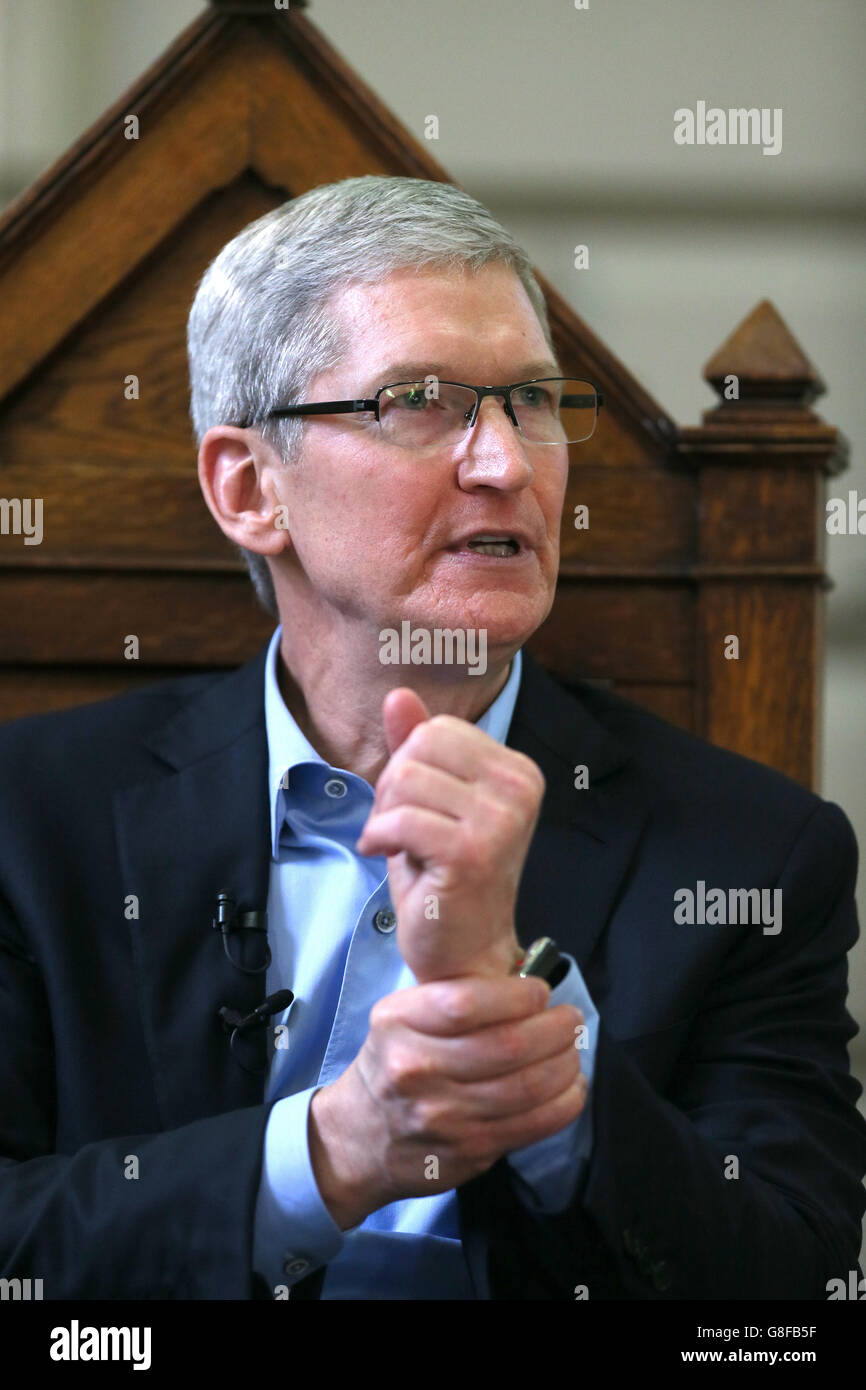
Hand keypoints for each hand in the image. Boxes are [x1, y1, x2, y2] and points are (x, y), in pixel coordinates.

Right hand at [308, 974, 586, 1229]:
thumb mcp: (400, 1019)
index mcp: (399, 1023)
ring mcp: (443, 1115)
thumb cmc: (392, 1066)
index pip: (467, 1003)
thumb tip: (523, 984)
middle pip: (507, 1046)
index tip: (540, 991)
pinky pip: (532, 1125)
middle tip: (571, 1020)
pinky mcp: (468, 1151)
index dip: (516, 996)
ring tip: (573, 1050)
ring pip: (527, 1086)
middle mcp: (416, 1069)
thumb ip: (450, 1001)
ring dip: (565, 1064)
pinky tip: (572, 1087)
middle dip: (555, 1029)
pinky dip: (564, 1103)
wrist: (358, 1138)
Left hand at [355, 688, 545, 981]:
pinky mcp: (473, 853)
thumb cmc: (444, 875)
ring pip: (405, 780)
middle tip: (400, 829)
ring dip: (384, 816)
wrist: (464, 950)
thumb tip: (398, 694)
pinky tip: (383, 856)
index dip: (408, 763)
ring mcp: (501, 821)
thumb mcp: (429, 801)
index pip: (436, 728)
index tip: (412, 807)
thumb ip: (417, 746)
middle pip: (418, 748)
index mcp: (517, 771)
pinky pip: (401, 820)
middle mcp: (519, 789)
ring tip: (399, 847)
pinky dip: (379, 837)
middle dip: (392, 787)